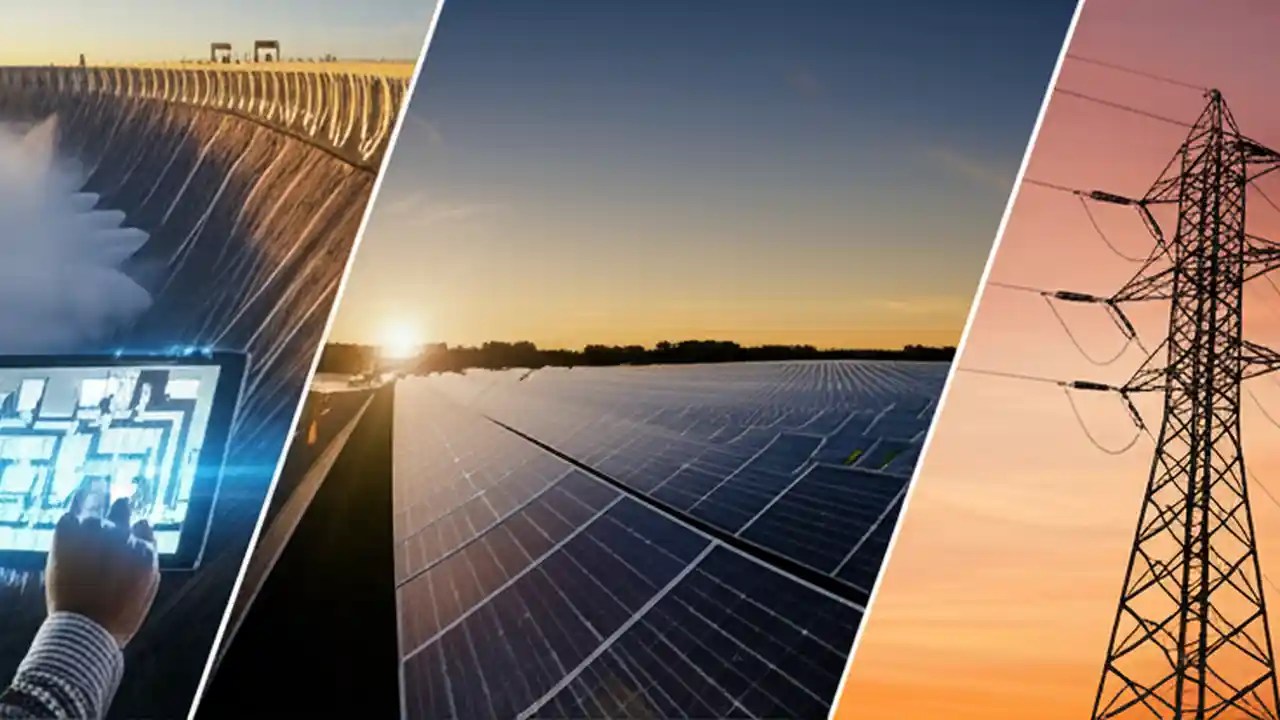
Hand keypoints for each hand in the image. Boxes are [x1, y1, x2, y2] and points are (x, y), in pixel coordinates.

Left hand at [45, 491, 160, 647]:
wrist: (84, 630)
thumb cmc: (119, 617)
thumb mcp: (147, 588)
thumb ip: (149, 557)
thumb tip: (144, 526)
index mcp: (143, 550)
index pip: (142, 526)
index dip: (135, 529)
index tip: (128, 532)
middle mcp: (122, 536)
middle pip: (121, 508)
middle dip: (119, 508)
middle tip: (112, 509)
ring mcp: (93, 534)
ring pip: (93, 512)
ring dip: (91, 513)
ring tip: (87, 508)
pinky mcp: (67, 537)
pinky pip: (67, 517)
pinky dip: (70, 517)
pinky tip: (70, 516)